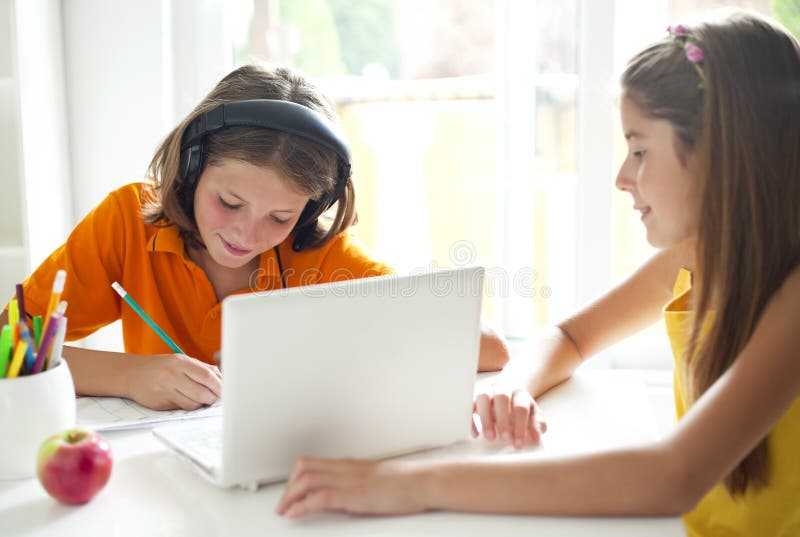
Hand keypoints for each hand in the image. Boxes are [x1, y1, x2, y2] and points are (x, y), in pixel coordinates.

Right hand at [126, 353, 221, 409]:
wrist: (132, 374)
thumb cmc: (161, 367)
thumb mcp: (180, 360)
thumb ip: (202, 368)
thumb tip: (222, 379)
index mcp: (179, 362)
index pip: (206, 375)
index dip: (219, 385)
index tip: (226, 390)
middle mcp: (171, 376)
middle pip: (202, 393)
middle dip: (213, 398)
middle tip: (215, 398)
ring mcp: (164, 391)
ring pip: (193, 404)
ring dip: (201, 404)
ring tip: (200, 398)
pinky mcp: (159, 404)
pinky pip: (181, 409)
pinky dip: (188, 406)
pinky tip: (185, 399)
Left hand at [276, 457, 427, 517]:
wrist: (423, 482)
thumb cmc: (407, 483)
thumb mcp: (376, 481)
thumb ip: (358, 485)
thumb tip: (347, 495)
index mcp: (350, 466)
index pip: (313, 463)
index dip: (295, 477)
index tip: (289, 492)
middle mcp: (346, 469)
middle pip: (304, 468)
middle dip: (288, 487)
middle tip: (282, 504)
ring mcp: (349, 481)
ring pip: (307, 479)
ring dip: (290, 496)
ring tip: (284, 511)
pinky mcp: (355, 495)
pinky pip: (321, 497)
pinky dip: (303, 506)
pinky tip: (296, 514)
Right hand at [472, 382, 546, 448]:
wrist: (509, 387)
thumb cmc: (520, 405)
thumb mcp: (533, 413)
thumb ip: (537, 424)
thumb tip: (536, 437)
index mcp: (519, 393)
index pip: (521, 407)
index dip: (520, 426)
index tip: (518, 444)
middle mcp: (502, 388)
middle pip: (502, 398)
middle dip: (503, 420)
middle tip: (505, 439)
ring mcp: (487, 390)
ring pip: (483, 398)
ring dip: (486, 419)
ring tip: (490, 437)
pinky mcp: (474, 396)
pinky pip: (469, 405)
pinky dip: (471, 420)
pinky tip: (476, 434)